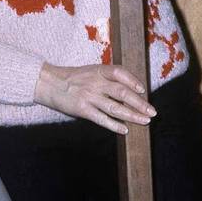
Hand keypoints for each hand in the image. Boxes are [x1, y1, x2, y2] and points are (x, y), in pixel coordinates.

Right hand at [34, 62, 156, 133]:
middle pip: (122, 92)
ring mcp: (89, 96)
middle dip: (139, 103)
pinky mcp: (82, 109)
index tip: (143, 89)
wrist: (49, 83)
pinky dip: (114, 125)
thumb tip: (129, 90)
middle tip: (152, 112)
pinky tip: (124, 129)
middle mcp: (96, 82)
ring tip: (144, 121)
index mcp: (99, 70)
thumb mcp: (91, 72)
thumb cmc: (73, 78)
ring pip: (115, 107)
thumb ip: (107, 79)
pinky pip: (101, 119)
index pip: (120, 72)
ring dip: (132, 115)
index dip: (133, 80)